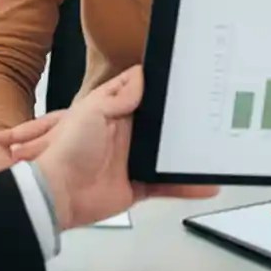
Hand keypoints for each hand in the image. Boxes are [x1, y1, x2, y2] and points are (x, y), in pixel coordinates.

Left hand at [0, 66, 217, 228]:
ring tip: (211, 147)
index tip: (179, 76)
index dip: (155, 84)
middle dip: (177, 119)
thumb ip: (118, 96)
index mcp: (111, 112)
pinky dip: (184, 185)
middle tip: (205, 111)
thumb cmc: (69, 149)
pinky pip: (166, 184)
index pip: (136, 92)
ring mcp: (131, 160)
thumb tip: (140, 77)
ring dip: (185, 153)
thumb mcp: (91, 111)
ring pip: (165, 154)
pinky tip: (204, 183)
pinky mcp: (137, 185)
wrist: (59, 194)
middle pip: (156, 123)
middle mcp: (123, 135)